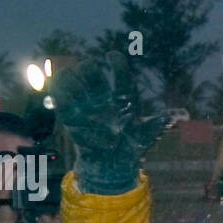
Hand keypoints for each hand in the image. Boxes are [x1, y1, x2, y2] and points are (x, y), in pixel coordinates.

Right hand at [51, 52, 167, 194]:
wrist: (111, 165)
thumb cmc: (130, 147)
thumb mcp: (143, 137)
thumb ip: (152, 125)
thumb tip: (165, 117)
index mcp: (122, 97)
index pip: (120, 76)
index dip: (116, 64)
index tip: (112, 56)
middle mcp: (102, 96)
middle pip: (90, 71)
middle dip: (87, 69)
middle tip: (88, 74)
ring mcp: (84, 104)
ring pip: (71, 78)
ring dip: (70, 79)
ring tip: (75, 89)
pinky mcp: (68, 115)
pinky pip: (59, 98)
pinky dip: (57, 91)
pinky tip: (60, 95)